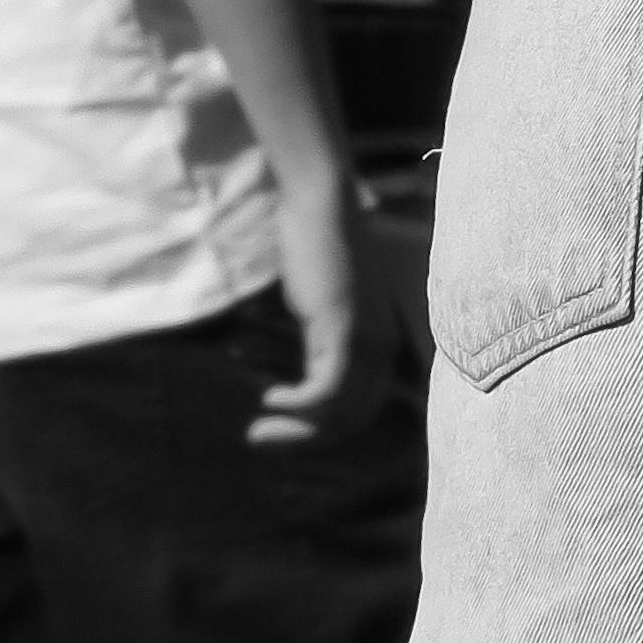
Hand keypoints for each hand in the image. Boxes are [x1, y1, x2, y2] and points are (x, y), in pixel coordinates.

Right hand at [252, 162, 369, 440]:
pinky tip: (271, 398)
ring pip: (341, 411)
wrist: (323, 203)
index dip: (323, 428)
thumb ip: (322, 333)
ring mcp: (367, 337)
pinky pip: (327, 390)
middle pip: (354, 418)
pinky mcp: (344, 328)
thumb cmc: (318, 245)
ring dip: (297, 430)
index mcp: (380, 340)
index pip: (363, 407)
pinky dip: (299, 405)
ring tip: (259, 430)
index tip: (283, 428)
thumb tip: (306, 360)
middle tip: (262, 438)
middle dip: (307, 438)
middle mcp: (382, 344)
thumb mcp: (324, 301)